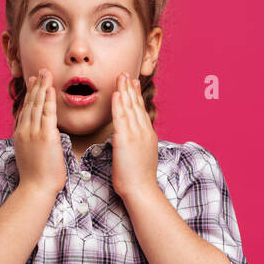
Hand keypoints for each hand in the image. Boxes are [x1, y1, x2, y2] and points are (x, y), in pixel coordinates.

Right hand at [12, 69, 66, 196]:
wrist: (36, 189)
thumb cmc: (36, 178)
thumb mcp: (30, 156)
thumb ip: (33, 143)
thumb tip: (41, 139)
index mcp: (21, 135)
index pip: (25, 110)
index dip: (30, 94)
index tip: (33, 82)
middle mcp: (25, 131)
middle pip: (30, 103)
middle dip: (36, 86)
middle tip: (41, 71)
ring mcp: (34, 133)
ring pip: (38, 105)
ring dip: (42, 87)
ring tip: (46, 73)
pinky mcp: (45, 137)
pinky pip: (47, 113)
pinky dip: (49, 99)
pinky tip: (51, 88)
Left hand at [110, 73, 158, 201]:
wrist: (141, 190)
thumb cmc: (139, 180)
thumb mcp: (141, 158)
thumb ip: (138, 145)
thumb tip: (133, 142)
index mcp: (147, 135)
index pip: (141, 110)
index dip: (136, 95)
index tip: (132, 83)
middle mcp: (143, 131)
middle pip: (136, 105)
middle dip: (130, 88)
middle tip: (125, 73)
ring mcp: (135, 135)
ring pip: (129, 108)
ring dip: (124, 90)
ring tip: (120, 76)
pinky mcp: (125, 140)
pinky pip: (121, 118)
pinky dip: (118, 104)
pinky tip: (116, 93)